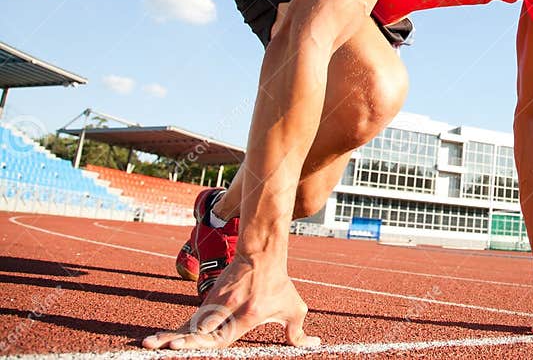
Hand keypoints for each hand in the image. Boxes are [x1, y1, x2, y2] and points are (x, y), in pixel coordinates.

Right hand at [141, 256, 319, 349]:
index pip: (220, 335)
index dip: (201, 340)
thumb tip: (316, 344)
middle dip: (178, 341)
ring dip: (168, 337)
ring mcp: (214, 307)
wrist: (261, 254)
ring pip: (188, 326)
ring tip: (147, 346)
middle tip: (157, 347)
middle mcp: (226, 310)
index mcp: (246, 314)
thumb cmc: (279, 284)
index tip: (183, 343)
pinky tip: (154, 342)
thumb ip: (299, 333)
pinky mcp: (207, 305)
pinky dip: (172, 333)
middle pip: (199, 331)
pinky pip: (188, 323)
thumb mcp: (293, 308)